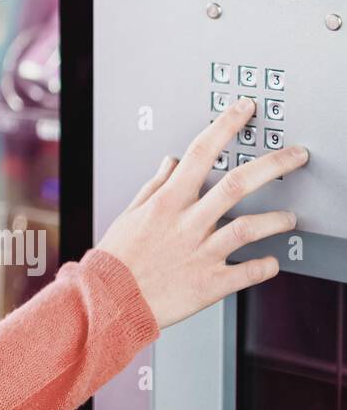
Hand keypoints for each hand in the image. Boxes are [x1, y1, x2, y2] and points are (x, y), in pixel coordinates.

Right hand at [96, 96, 307, 329]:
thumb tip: (172, 161)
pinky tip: (273, 262)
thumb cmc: (119, 258)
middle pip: (237, 184)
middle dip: (272, 164)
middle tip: (297, 154)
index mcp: (167, 202)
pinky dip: (267, 266)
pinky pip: (249, 273)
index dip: (224, 126)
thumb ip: (156, 185)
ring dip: (277, 220)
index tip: (243, 109)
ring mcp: (202, 253)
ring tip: (290, 217)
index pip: (200, 153)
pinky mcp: (211, 283)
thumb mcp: (131, 213)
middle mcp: (188, 223)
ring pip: (250, 228)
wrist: (111, 299)